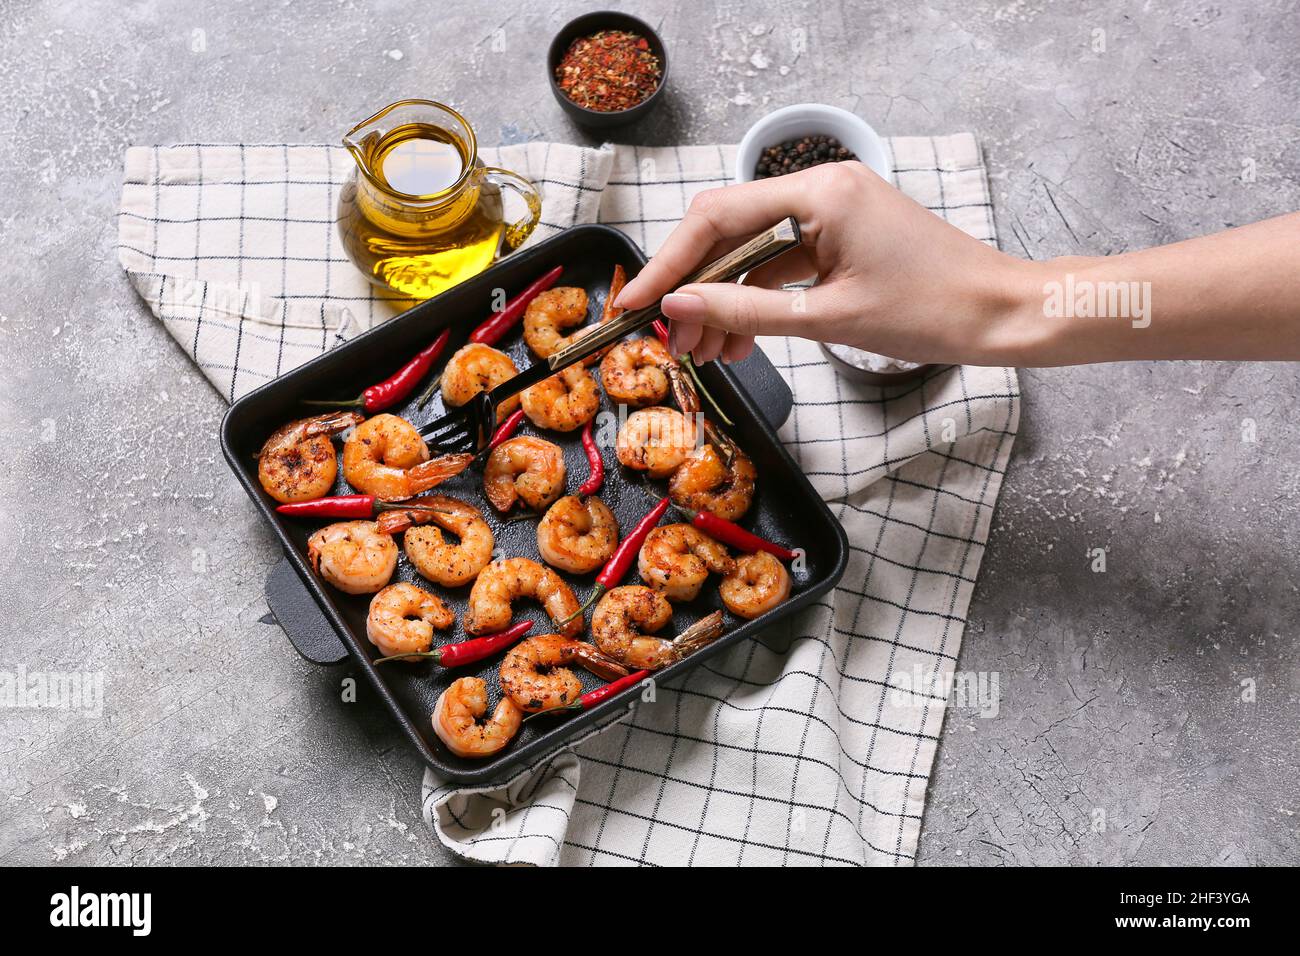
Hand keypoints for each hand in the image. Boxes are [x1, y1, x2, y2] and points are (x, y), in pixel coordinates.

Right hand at [614, 161, 1037, 365]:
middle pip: (729, 230)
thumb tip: (681, 305)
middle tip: (669, 338)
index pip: (718, 217)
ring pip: (752, 252)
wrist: (1002, 314)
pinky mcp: (842, 235)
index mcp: (819, 191)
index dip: (669, 262)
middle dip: (694, 287)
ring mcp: (832, 210)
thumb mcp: (829, 318)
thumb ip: (747, 310)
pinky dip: (757, 300)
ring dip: (723, 300)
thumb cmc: (933, 310)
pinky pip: (782, 263)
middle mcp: (821, 187)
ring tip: (702, 351)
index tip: (635, 301)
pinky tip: (737, 340)